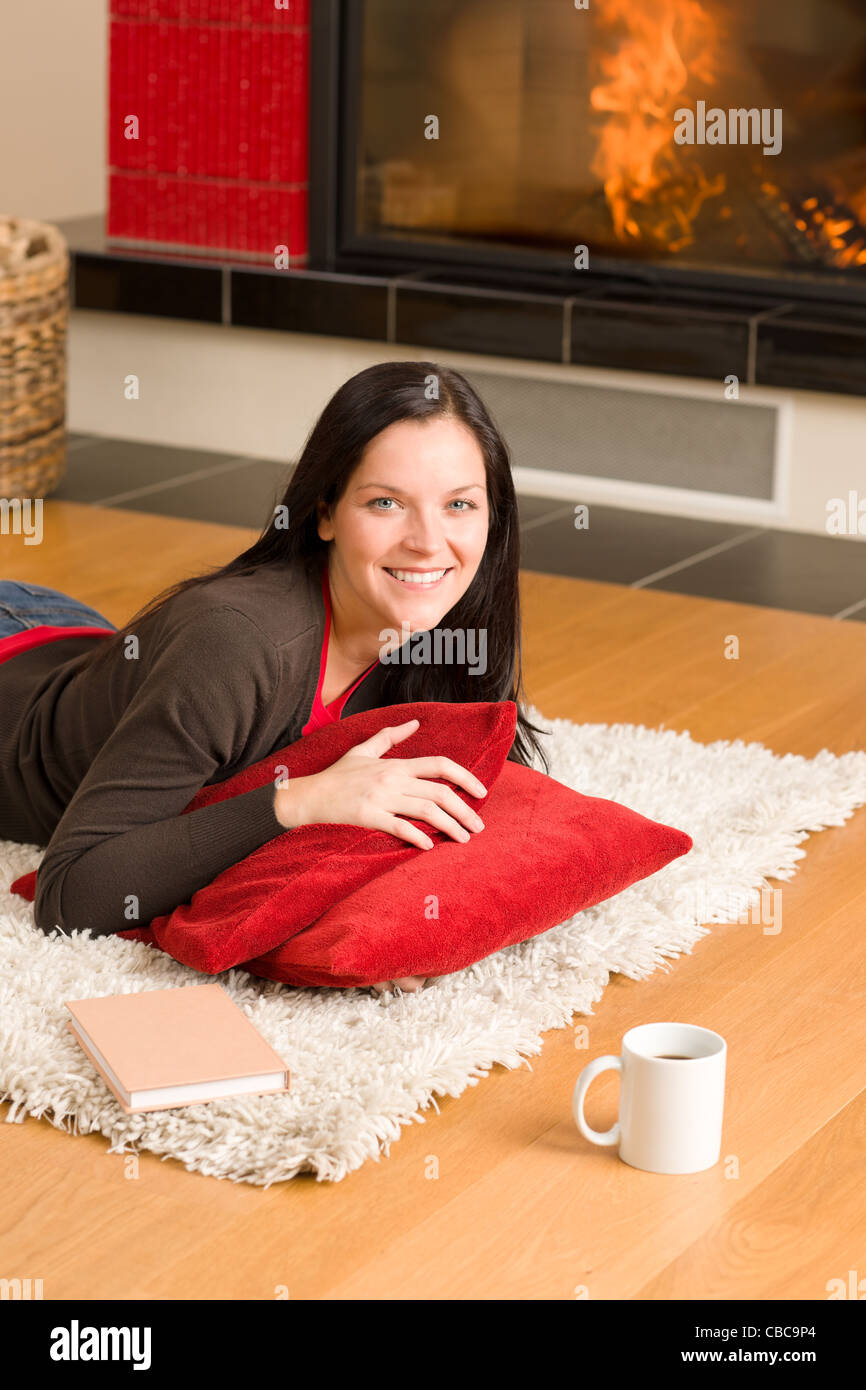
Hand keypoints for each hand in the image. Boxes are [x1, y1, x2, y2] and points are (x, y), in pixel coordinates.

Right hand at [274, 718, 486, 849]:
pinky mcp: (368, 816)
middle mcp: (392, 779)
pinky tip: (429, 846)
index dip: (465, 777)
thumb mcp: (363, 750)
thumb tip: (414, 723)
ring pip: (426, 810)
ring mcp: (380, 798)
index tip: (481, 792)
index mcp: (395, 765)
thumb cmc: (335, 777)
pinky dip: (418, 837)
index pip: (439, 765)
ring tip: (464, 839)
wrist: (306, 797)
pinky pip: (400, 827)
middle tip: (479, 826)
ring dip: (451, 826)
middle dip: (465, 810)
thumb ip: (390, 737)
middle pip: (440, 792)